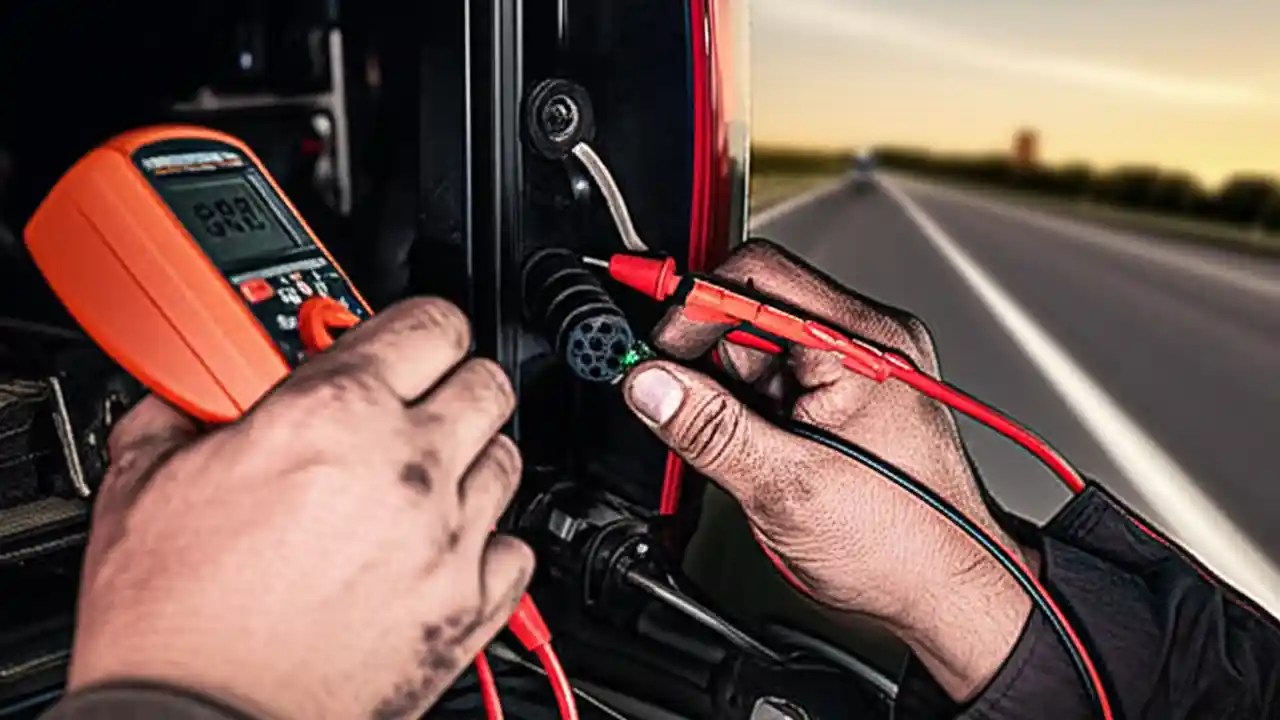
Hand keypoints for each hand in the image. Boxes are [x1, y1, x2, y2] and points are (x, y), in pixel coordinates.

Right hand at [70, 298, 532, 719]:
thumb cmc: (172, 619)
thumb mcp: (142, 483)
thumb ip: (180, 409)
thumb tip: (188, 391)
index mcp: (335, 414)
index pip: (430, 322)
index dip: (417, 323)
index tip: (406, 339)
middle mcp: (408, 466)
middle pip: (486, 381)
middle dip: (453, 382)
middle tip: (417, 403)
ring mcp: (447, 538)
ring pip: (509, 458)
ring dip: (472, 456)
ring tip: (425, 476)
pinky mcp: (467, 606)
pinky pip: (516, 548)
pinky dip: (490, 542)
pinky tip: (446, 547)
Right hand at [622, 240, 1031, 699]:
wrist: (947, 591)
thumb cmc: (903, 543)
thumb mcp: (788, 486)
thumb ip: (710, 428)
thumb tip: (650, 384)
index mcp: (863, 344)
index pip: (758, 279)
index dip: (694, 308)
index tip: (655, 348)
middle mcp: (867, 343)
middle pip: (752, 310)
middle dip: (707, 360)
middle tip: (684, 410)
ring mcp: (857, 369)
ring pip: (756, 350)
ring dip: (727, 394)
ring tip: (744, 453)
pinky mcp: (846, 397)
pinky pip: (775, 381)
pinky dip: (748, 412)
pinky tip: (758, 453)